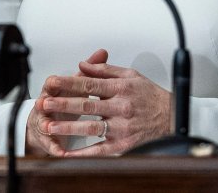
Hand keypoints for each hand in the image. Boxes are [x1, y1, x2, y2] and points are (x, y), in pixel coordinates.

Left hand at [29, 49, 171, 155]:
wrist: (172, 118)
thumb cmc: (150, 96)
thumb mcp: (130, 75)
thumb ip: (104, 70)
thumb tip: (82, 64)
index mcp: (121, 88)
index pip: (89, 84)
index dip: (68, 83)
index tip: (52, 82)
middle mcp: (121, 107)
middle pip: (87, 104)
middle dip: (63, 104)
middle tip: (45, 103)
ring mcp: (122, 127)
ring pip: (91, 127)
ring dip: (69, 127)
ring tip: (50, 126)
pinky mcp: (123, 144)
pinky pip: (100, 150)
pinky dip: (83, 153)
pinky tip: (68, 153)